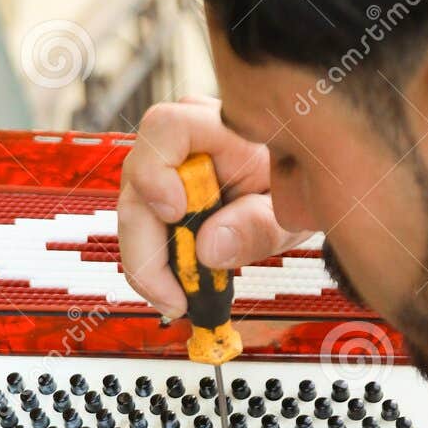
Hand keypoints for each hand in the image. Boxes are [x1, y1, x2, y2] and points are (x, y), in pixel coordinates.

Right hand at [117, 96, 310, 315]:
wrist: (295, 190)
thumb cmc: (294, 185)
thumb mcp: (290, 211)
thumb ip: (258, 225)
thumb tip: (209, 249)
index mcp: (217, 128)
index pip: (166, 129)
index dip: (157, 171)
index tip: (175, 213)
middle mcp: (179, 143)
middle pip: (137, 186)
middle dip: (147, 250)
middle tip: (173, 296)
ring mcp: (162, 169)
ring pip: (132, 213)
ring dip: (148, 265)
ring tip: (177, 299)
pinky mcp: (156, 197)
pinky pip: (140, 230)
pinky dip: (152, 266)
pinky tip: (173, 291)